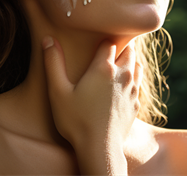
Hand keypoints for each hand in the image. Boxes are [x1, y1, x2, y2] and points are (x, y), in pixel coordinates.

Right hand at [41, 36, 141, 171]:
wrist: (100, 148)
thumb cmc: (76, 120)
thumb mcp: (58, 91)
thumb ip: (53, 63)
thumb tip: (48, 40)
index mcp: (103, 68)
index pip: (109, 43)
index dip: (103, 42)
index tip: (97, 44)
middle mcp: (122, 75)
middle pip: (129, 51)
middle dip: (121, 48)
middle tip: (110, 51)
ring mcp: (132, 89)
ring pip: (137, 66)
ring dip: (130, 62)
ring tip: (119, 64)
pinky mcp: (136, 103)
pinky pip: (138, 84)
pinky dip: (133, 80)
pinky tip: (122, 86)